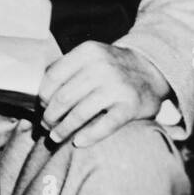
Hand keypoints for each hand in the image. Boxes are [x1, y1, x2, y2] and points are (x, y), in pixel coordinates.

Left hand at [38, 41, 169, 147]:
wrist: (153, 70)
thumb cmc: (112, 67)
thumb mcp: (91, 57)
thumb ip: (68, 68)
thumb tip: (40, 93)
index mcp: (87, 52)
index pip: (53, 77)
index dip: (43, 95)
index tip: (41, 107)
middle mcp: (101, 67)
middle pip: (64, 97)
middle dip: (50, 116)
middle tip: (45, 125)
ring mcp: (117, 87)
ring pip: (80, 114)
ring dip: (63, 129)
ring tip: (56, 137)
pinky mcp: (130, 106)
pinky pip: (105, 125)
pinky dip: (89, 136)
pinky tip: (78, 142)